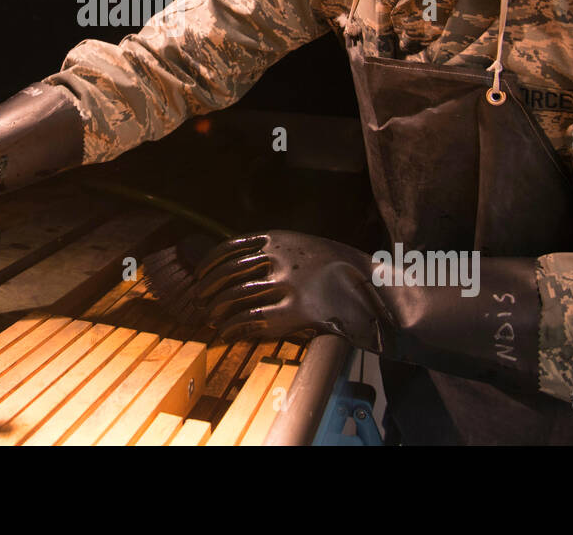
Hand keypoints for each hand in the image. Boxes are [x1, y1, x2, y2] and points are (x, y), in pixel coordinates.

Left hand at [191, 231, 388, 345]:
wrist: (373, 285)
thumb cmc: (339, 267)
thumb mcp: (306, 245)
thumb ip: (277, 250)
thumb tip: (243, 261)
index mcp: (279, 239)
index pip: (230, 247)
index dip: (209, 263)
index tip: (199, 274)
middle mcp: (279, 258)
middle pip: (228, 273)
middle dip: (208, 289)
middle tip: (199, 301)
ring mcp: (287, 284)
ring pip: (236, 297)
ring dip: (217, 310)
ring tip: (210, 319)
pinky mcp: (295, 311)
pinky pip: (252, 320)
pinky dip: (233, 327)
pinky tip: (227, 333)